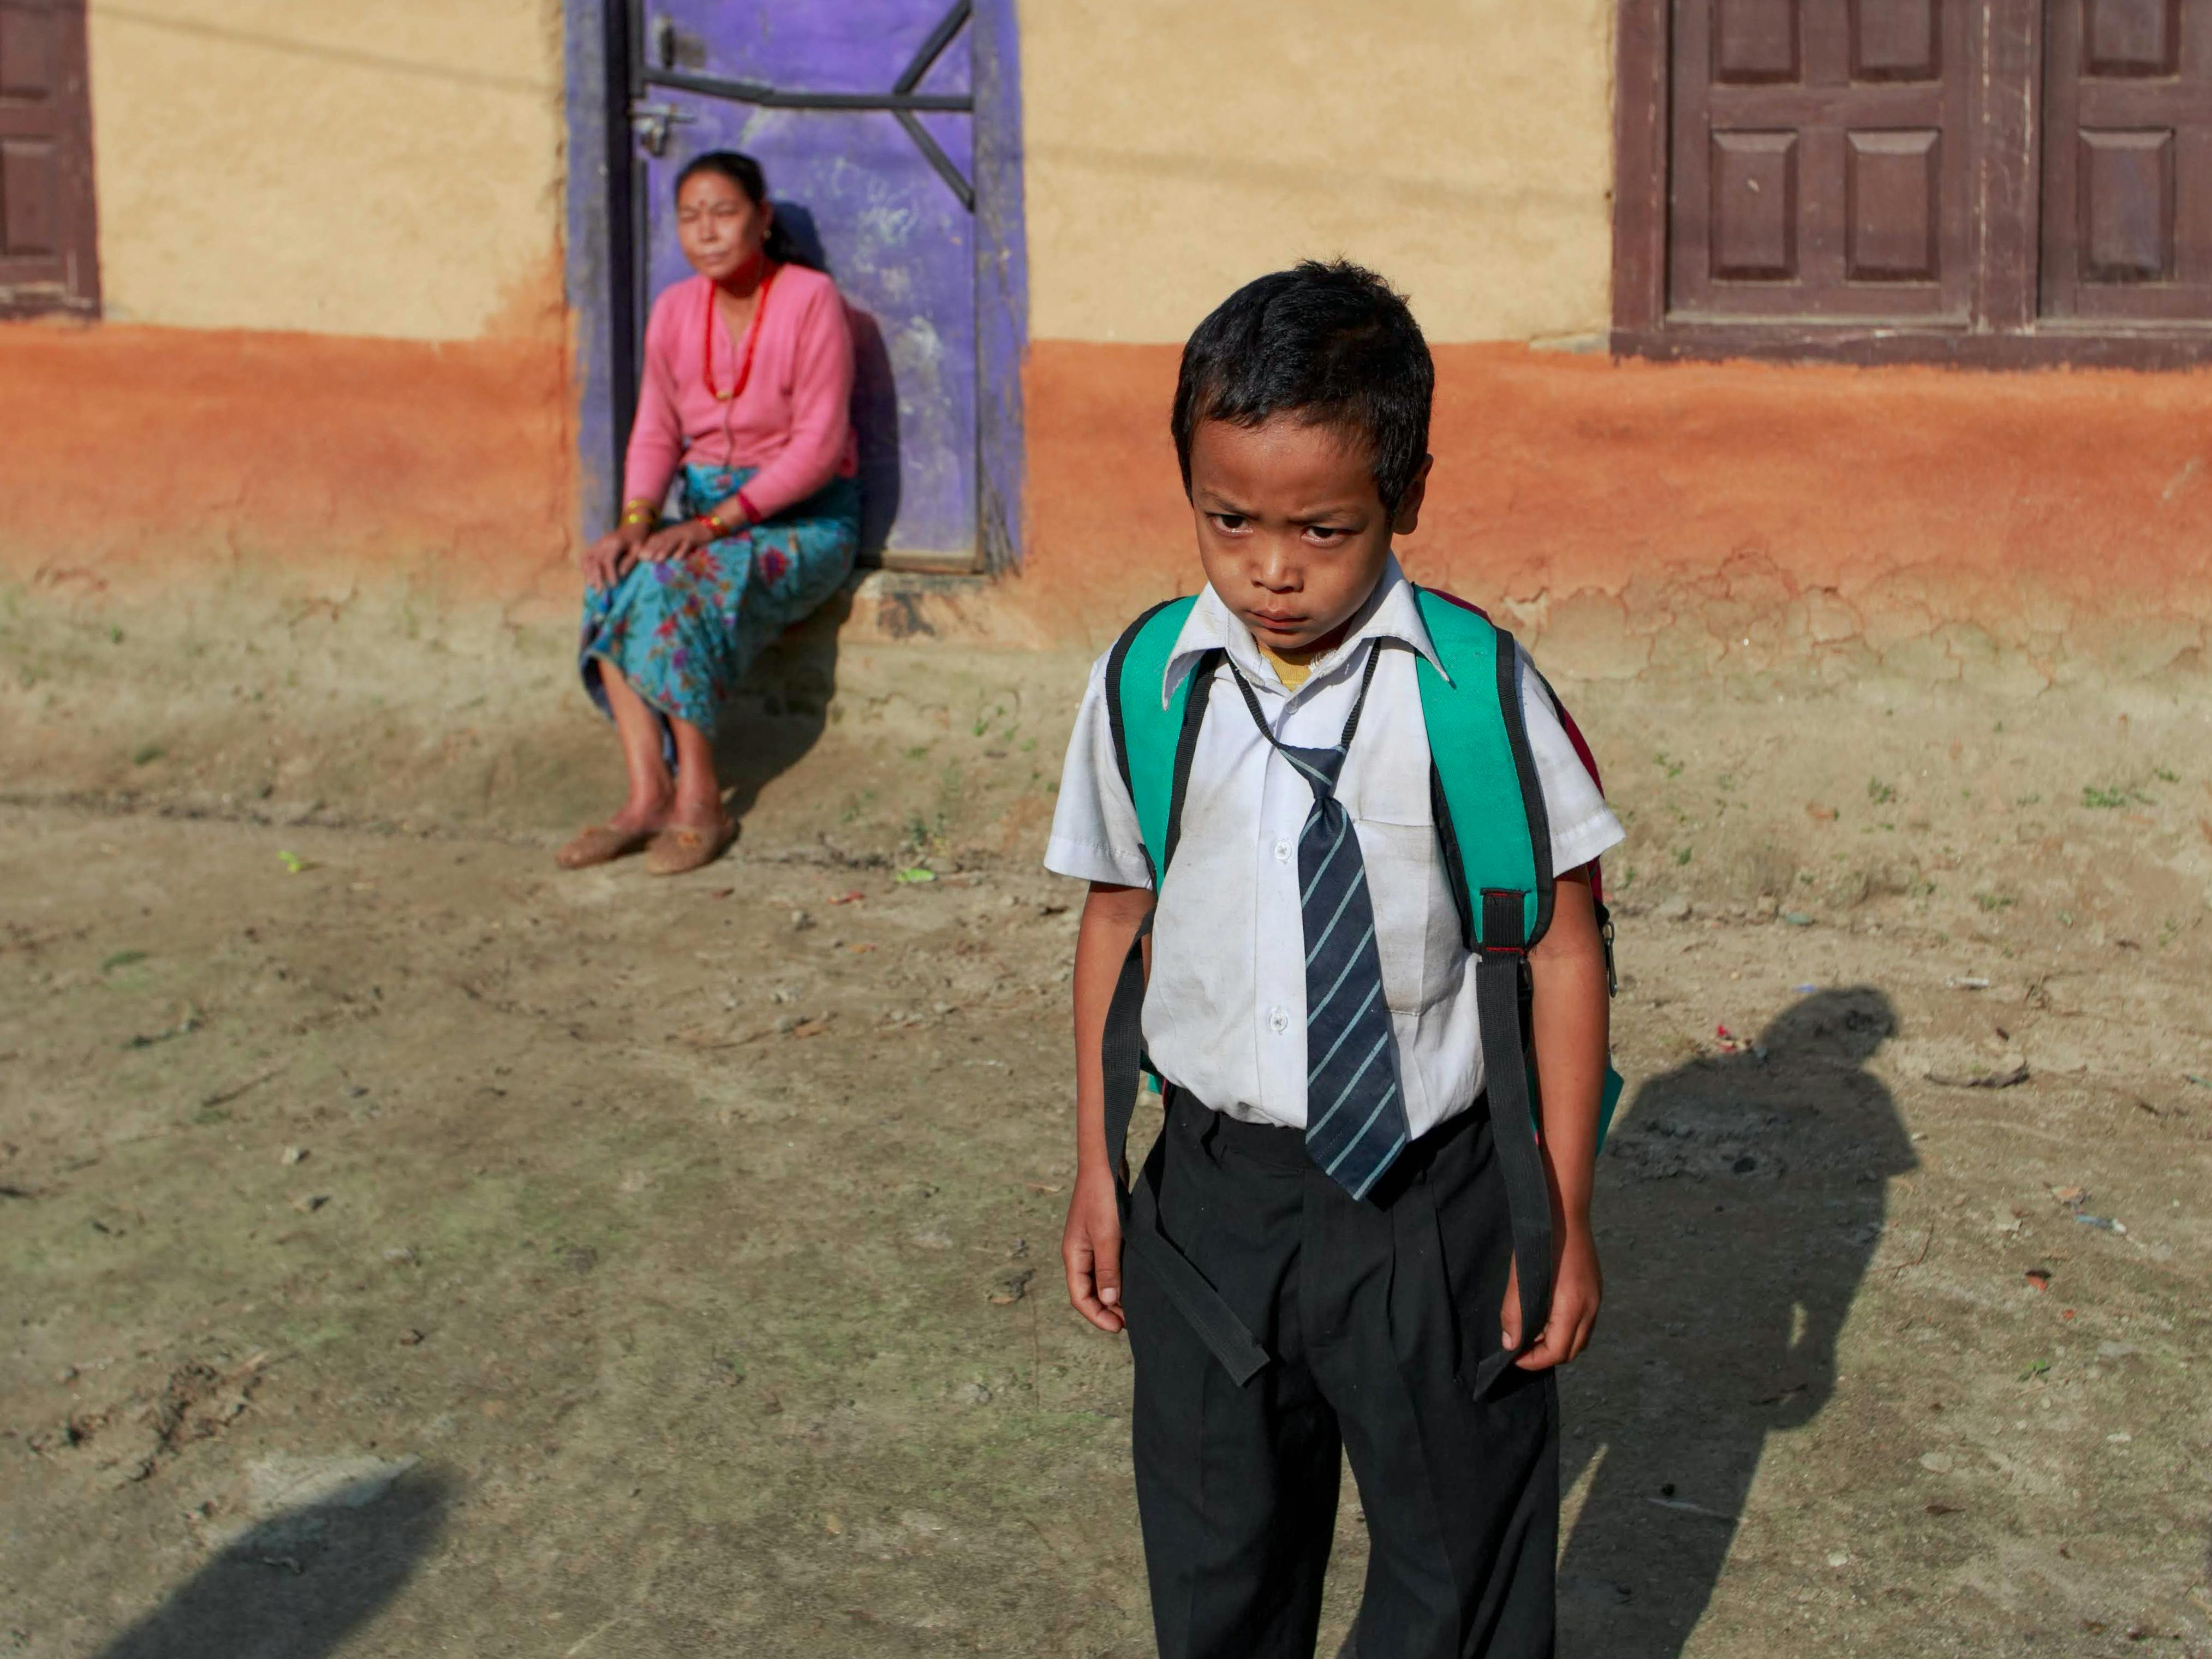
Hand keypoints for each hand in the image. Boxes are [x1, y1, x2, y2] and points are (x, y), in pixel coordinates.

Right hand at [580, 521, 648, 587]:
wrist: (633, 523)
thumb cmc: (638, 537)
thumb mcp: (638, 549)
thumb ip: (629, 562)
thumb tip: (620, 575)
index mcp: (615, 543)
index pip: (608, 560)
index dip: (609, 573)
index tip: (614, 585)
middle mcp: (603, 543)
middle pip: (595, 561)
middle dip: (596, 577)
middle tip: (599, 591)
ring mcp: (598, 543)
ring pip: (587, 558)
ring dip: (588, 573)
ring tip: (591, 586)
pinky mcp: (596, 545)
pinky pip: (586, 556)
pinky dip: (585, 567)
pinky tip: (588, 577)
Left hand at [638, 518, 717, 562]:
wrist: (708, 524)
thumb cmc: (691, 536)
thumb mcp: (677, 540)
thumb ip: (667, 547)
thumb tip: (655, 558)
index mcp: (667, 533)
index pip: (653, 539)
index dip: (645, 547)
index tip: (637, 556)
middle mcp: (672, 533)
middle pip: (660, 541)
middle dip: (651, 549)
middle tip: (642, 558)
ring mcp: (682, 535)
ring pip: (671, 542)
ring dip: (663, 550)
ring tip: (657, 559)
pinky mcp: (692, 538)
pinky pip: (686, 545)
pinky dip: (682, 551)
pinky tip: (678, 558)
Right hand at [1062, 1164, 1124, 1333]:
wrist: (1103, 1164)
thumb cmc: (1102, 1197)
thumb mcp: (1107, 1236)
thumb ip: (1107, 1269)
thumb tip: (1109, 1301)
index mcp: (1073, 1255)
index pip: (1080, 1297)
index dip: (1098, 1316)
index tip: (1119, 1328)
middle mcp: (1079, 1253)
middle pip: (1088, 1292)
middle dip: (1106, 1310)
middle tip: (1131, 1321)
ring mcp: (1090, 1244)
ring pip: (1099, 1279)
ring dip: (1113, 1295)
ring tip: (1135, 1306)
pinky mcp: (1102, 1236)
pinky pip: (1107, 1265)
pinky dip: (1118, 1278)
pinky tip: (1134, 1281)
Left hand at [1502, 1223, 1600, 1369]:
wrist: (1565, 1211)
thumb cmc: (1540, 1242)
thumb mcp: (1521, 1279)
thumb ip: (1515, 1314)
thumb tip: (1511, 1344)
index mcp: (1574, 1308)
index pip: (1556, 1352)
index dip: (1533, 1360)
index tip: (1512, 1357)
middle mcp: (1591, 1307)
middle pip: (1571, 1350)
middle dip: (1545, 1355)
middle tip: (1520, 1347)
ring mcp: (1596, 1297)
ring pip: (1580, 1337)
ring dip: (1557, 1342)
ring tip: (1531, 1330)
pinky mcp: (1594, 1288)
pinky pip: (1584, 1321)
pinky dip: (1566, 1328)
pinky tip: (1546, 1313)